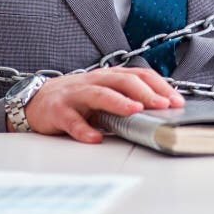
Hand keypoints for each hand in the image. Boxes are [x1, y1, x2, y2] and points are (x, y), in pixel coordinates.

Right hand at [21, 67, 183, 142]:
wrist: (36, 99)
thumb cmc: (77, 98)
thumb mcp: (104, 93)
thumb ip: (127, 98)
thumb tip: (160, 112)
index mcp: (109, 77)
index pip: (139, 75)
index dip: (159, 86)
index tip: (176, 101)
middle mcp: (94, 81)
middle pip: (122, 81)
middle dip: (145, 92)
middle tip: (162, 105)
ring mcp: (76, 95)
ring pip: (99, 94)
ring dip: (119, 102)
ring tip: (135, 110)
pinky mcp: (59, 111)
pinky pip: (73, 121)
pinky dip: (84, 130)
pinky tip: (95, 138)